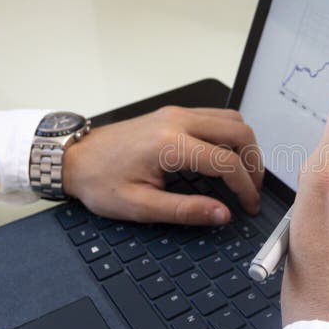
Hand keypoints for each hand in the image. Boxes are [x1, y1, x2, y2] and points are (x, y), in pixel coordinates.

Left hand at [62, 106, 262, 224]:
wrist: (74, 158)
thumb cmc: (99, 181)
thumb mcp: (139, 206)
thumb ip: (185, 211)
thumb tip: (223, 215)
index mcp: (169, 144)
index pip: (226, 162)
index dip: (245, 187)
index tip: (249, 206)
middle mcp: (177, 120)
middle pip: (239, 131)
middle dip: (254, 163)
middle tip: (252, 190)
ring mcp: (177, 113)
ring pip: (232, 119)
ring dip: (245, 146)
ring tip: (243, 175)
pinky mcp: (174, 114)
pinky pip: (216, 116)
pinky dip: (231, 136)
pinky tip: (226, 158)